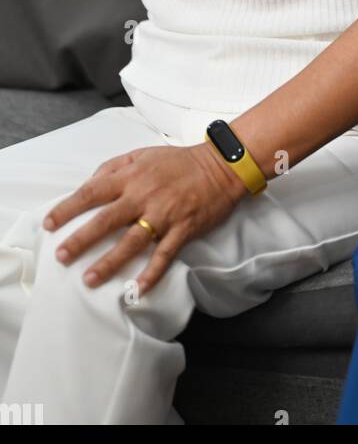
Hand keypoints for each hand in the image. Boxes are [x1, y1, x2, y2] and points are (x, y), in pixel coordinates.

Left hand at [41, 142, 246, 296]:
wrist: (221, 166)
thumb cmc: (179, 161)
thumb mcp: (143, 154)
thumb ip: (113, 167)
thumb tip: (88, 184)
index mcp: (132, 176)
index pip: (93, 192)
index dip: (69, 208)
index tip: (50, 223)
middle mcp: (144, 195)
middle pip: (106, 220)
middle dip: (81, 239)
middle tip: (62, 256)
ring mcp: (164, 214)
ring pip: (131, 242)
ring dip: (109, 262)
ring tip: (89, 279)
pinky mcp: (183, 229)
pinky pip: (164, 255)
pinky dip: (151, 274)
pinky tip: (136, 289)